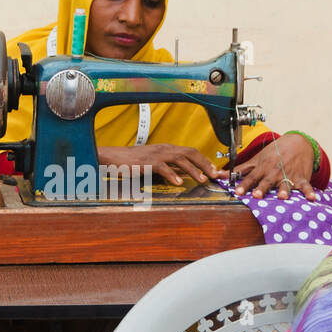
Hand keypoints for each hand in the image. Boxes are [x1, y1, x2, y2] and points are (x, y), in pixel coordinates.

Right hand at [98, 144, 224, 185]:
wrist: (115, 158)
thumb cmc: (136, 162)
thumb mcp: (157, 163)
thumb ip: (172, 167)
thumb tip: (188, 174)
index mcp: (169, 149)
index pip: (192, 152)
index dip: (205, 161)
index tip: (216, 170)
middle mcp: (165, 149)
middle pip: (190, 152)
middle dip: (205, 163)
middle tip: (215, 174)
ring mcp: (156, 154)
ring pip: (180, 159)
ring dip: (193, 169)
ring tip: (201, 179)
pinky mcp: (147, 162)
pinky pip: (163, 167)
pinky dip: (172, 175)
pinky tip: (179, 183)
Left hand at [233, 133, 315, 199]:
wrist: (297, 142)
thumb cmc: (274, 152)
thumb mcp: (256, 159)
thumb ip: (239, 170)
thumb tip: (219, 175)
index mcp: (262, 168)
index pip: (251, 177)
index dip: (244, 185)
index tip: (238, 192)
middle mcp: (274, 172)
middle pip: (267, 181)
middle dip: (262, 188)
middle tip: (257, 195)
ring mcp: (288, 174)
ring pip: (286, 183)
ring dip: (284, 189)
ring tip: (283, 196)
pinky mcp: (301, 177)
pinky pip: (305, 185)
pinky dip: (309, 191)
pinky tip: (311, 198)